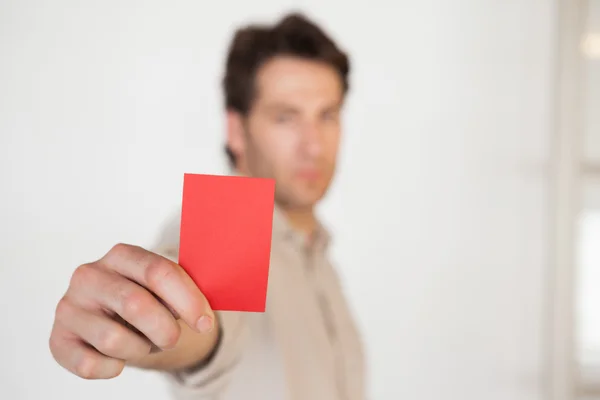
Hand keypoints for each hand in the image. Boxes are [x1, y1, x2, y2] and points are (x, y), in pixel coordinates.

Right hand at [49, 243, 215, 378]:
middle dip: (165, 330)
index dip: (187, 300)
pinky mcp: (58, 339)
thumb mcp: (167, 288)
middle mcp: (90, 275)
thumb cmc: (149, 299)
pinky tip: (118, 358)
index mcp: (122, 254)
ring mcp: (69, 306)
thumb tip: (205, 313)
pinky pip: (89, 365)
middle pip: (136, 305)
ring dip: (140, 349)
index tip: (205, 324)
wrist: (115, 318)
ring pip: (113, 339)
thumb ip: (185, 290)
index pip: (158, 272)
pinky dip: (113, 368)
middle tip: (173, 338)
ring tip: (143, 343)